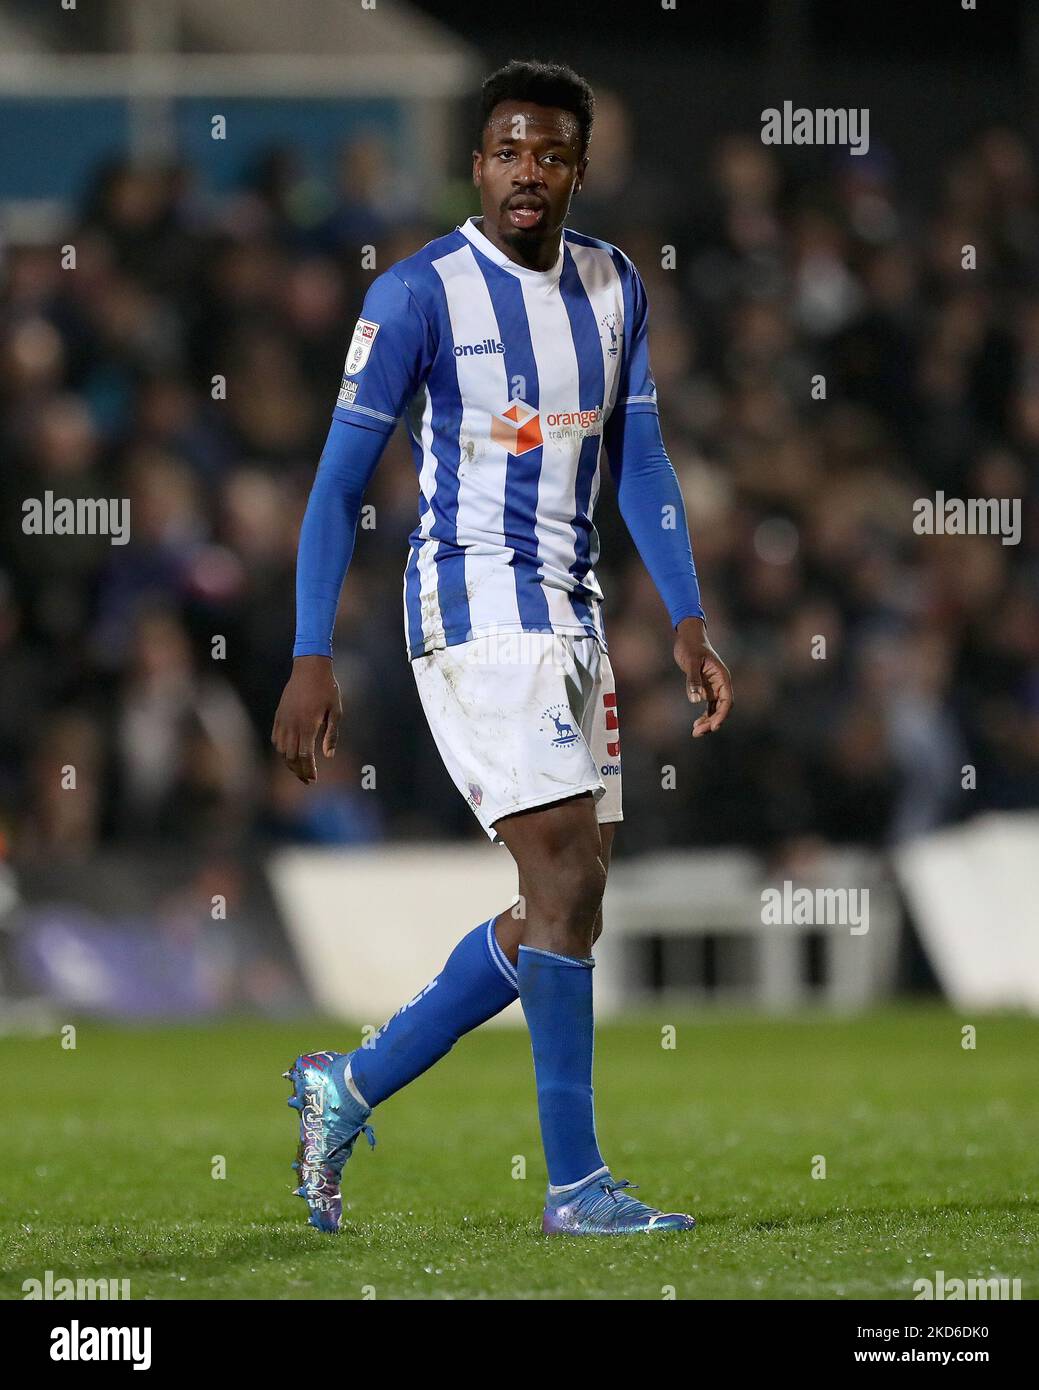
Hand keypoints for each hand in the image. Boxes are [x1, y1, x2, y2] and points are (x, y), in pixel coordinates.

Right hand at [271, 655, 341, 782]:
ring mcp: (283, 720)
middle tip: (308, 781)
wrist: (309, 668)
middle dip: (299, 771)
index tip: (314, 780)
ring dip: (289, 763)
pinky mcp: (278, 715)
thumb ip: (332, 735)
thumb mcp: (336, 711)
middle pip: (291, 757)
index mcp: (307, 725)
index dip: (308, 770)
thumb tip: (328, 756)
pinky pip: (275, 738)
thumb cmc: (327, 689)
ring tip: (299, 770)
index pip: (304, 756)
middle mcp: (292, 725)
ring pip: (281, 749)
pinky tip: (288, 754)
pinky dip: (281, 750)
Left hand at [673, 617, 733, 737]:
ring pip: (715, 710)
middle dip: (712, 721)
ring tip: (695, 732)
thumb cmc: (691, 647)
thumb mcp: (691, 662)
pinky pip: (709, 707)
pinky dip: (704, 716)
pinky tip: (695, 725)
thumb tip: (695, 700)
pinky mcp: (706, 689)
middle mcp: (721, 684)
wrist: (688, 638)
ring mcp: (714, 688)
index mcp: (722, 677)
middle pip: (722, 708)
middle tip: (697, 732)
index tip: (714, 726)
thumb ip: (693, 680)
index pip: (727, 700)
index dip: (722, 714)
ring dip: (708, 721)